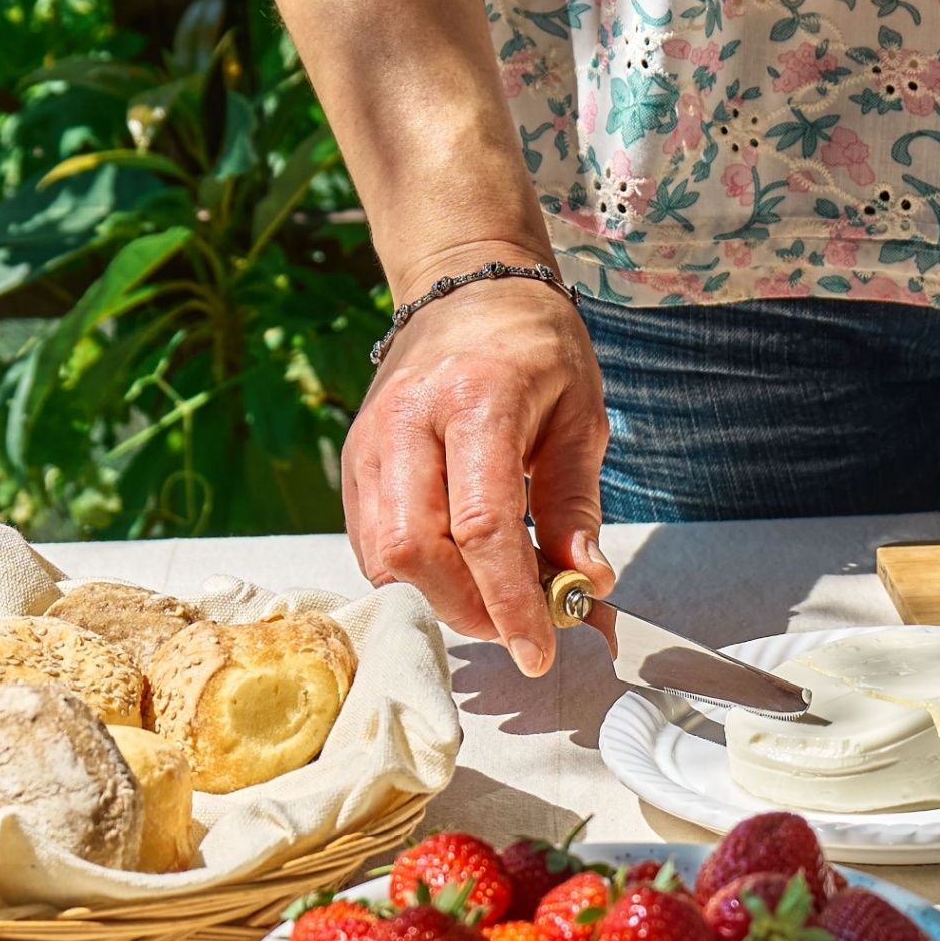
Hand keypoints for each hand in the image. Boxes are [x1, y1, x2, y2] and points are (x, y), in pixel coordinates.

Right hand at [343, 249, 614, 673]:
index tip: (539, 651)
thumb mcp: (580, 416)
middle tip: (520, 627)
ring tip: (495, 602)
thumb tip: (585, 582)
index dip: (509, 601)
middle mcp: (406, 423)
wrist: (466, 289)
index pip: (481, 527)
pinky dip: (416, 578)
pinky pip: (371, 544)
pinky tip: (460, 576)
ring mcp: (369, 444)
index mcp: (474, 401)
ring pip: (383, 556)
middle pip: (413, 550)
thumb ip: (576, 503)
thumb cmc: (535, 349)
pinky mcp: (354, 463)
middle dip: (468, 610)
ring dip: (440, 600)